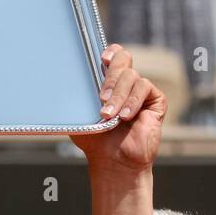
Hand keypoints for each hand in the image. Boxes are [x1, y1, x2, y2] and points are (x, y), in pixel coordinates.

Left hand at [71, 44, 165, 171]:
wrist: (113, 161)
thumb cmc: (95, 140)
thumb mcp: (79, 115)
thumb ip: (75, 97)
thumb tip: (60, 81)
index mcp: (109, 81)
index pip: (114, 55)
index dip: (110, 52)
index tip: (102, 60)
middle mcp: (126, 83)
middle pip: (123, 58)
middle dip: (111, 77)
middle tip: (101, 98)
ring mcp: (141, 90)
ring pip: (132, 76)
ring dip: (118, 96)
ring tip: (109, 116)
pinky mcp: (155, 100)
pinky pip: (144, 88)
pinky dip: (132, 102)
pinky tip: (125, 117)